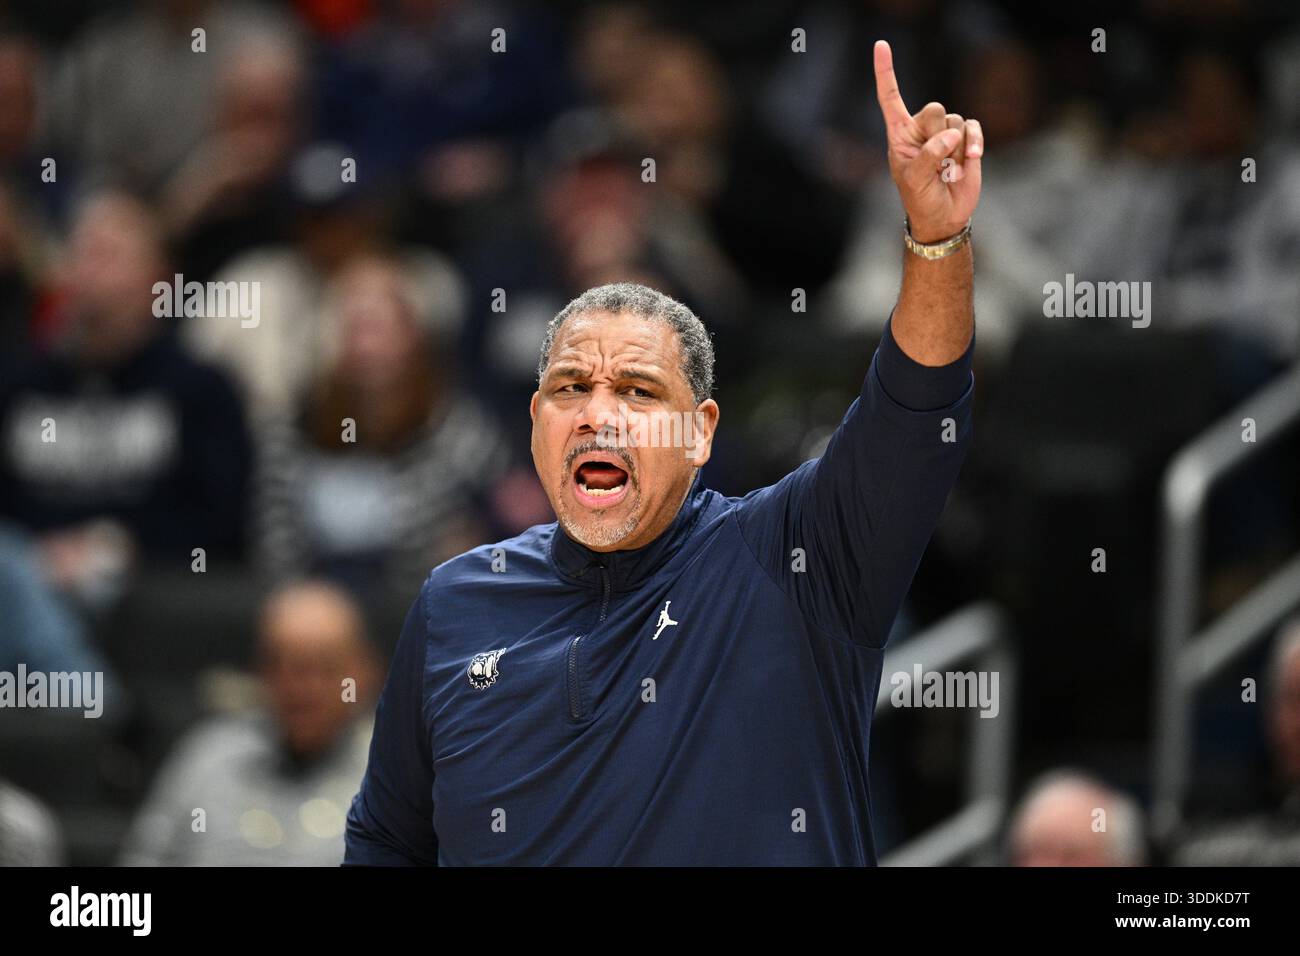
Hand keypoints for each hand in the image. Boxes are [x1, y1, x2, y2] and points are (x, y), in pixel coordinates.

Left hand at [873, 40, 982, 243]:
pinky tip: (971, 160)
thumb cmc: (921, 198)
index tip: (881, 45)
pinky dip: (974, 143)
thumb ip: (928, 155)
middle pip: (934, 108)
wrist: (944, 215)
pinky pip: (973, 127)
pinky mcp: (967, 138)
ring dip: (956, 149)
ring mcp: (945, 132)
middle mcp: (922, 128)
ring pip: (955, 120)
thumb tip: (951, 135)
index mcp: (899, 134)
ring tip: (948, 170)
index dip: (885, 72)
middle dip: (938, 136)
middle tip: (936, 162)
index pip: (890, 97)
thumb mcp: (914, 180)